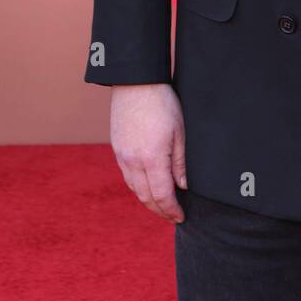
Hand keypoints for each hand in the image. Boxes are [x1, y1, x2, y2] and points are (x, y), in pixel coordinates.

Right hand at [109, 83, 186, 221]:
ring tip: (162, 206)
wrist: (135, 83)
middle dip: (160, 211)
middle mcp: (133, 162)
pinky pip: (127, 177)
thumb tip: (183, 187)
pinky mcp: (117, 149)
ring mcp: (122, 156)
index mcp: (152, 159)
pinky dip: (138, 187)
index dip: (172, 210)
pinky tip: (147, 187)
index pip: (162, 195)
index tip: (181, 217)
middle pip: (146, 197)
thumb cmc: (163, 104)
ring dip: (148, 201)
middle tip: (173, 217)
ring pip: (135, 189)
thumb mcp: (180, 132)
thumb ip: (181, 163)